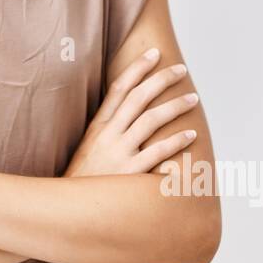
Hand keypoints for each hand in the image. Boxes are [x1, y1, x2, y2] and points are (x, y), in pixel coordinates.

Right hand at [64, 48, 198, 177]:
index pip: (119, 88)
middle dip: (161, 80)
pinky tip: (191, 135)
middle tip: (181, 69)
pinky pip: (157, 153)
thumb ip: (108, 129)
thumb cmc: (84, 178)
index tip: (154, 53)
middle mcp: (108, 135)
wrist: (69, 210)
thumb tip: (129, 111)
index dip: (138, 68)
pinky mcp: (129, 175)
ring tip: (193, 98)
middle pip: (138, 98)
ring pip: (151, 121)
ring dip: (174, 106)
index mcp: (98, 126)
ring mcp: (118, 154)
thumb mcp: (89, 147)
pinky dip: (176, 142)